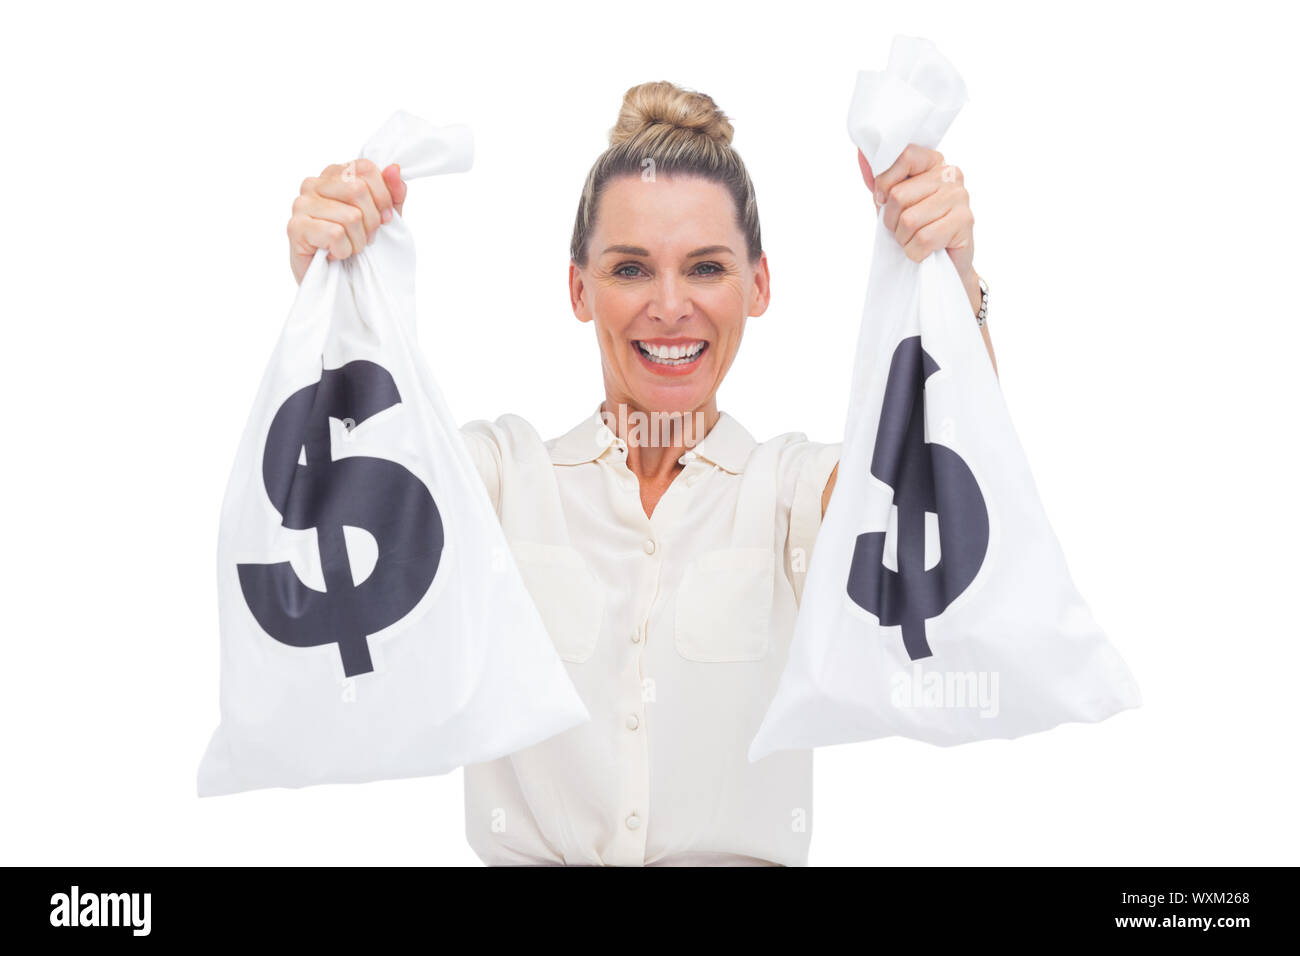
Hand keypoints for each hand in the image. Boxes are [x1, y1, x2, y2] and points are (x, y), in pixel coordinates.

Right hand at [286, 159, 407, 283]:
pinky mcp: (295, 228)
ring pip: (350, 216)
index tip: (384, 218)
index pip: (366, 168)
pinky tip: (334, 254)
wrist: (338, 283)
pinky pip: (335, 234)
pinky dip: (343, 251)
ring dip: (358, 241)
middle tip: (365, 238)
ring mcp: (301, 204)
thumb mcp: (383, 217)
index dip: (383, 196)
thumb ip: (392, 193)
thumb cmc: (357, 245)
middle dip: (372, 222)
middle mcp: (313, 184)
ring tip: (348, 248)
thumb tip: (394, 169)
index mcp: (333, 175)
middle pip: (358, 190)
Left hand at [857, 145, 975, 284]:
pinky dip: (915, 252)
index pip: (904, 156)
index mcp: (932, 163)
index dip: (884, 182)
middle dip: (892, 221)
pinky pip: (924, 239)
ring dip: (904, 239)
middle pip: (899, 195)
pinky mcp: (965, 221)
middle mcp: (949, 175)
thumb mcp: (894, 204)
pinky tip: (926, 251)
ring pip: (909, 220)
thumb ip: (881, 183)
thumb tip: (861, 156)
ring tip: (915, 240)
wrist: (946, 262)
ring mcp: (960, 196)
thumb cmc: (919, 230)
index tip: (882, 200)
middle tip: (903, 230)